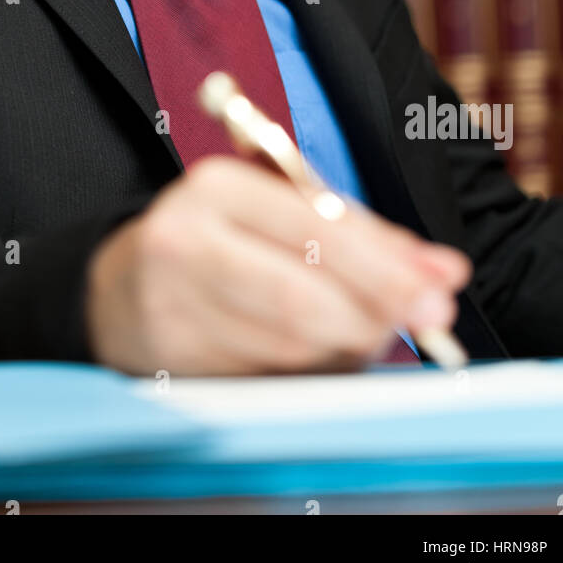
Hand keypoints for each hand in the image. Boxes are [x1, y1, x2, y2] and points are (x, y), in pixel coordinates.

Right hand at [84, 156, 471, 374]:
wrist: (121, 286)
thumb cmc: (220, 240)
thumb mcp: (276, 210)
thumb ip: (360, 235)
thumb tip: (441, 271)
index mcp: (217, 186)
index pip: (315, 231)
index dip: (386, 267)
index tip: (441, 288)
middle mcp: (185, 241)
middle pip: (301, 296)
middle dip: (375, 315)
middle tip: (426, 323)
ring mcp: (172, 305)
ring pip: (290, 345)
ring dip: (346, 347)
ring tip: (367, 332)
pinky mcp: (172, 358)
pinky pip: (267, 376)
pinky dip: (310, 371)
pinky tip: (321, 353)